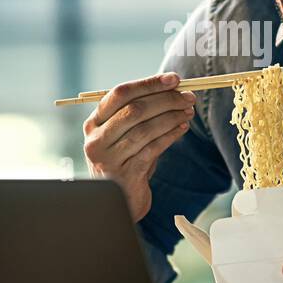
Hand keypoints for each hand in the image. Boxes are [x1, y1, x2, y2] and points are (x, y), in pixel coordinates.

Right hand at [83, 72, 196, 221]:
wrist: (118, 203)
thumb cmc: (125, 163)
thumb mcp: (124, 137)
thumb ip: (139, 115)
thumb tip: (173, 90)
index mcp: (94, 123)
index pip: (120, 93)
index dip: (148, 84)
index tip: (173, 79)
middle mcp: (96, 139)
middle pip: (134, 110)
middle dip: (165, 100)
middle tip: (188, 97)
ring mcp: (108, 158)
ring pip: (145, 129)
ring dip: (171, 117)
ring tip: (188, 111)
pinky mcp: (124, 174)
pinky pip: (153, 148)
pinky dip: (170, 135)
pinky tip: (182, 128)